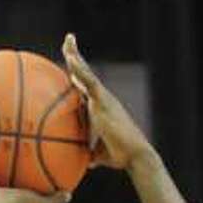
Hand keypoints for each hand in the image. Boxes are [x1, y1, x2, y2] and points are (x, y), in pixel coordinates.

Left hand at [62, 33, 154, 170]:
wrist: (133, 156)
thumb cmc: (119, 156)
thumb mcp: (99, 154)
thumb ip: (90, 154)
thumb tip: (84, 163)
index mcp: (98, 108)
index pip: (84, 87)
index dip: (77, 75)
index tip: (69, 63)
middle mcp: (100, 99)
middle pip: (84, 74)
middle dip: (75, 57)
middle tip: (68, 40)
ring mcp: (102, 98)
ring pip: (86, 72)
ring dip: (76, 56)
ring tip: (68, 39)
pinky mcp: (103, 100)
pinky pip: (89, 81)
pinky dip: (80, 70)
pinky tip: (71, 59)